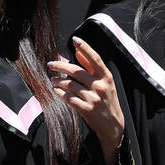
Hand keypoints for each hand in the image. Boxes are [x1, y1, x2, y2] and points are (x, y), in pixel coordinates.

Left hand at [48, 37, 123, 162]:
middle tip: (51, 64)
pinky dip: (60, 93)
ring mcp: (93, 98)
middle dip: (61, 66)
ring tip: (53, 80)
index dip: (86, 48)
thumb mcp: (105, 82)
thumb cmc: (107, 100)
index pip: (95, 59)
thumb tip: (78, 52)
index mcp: (106, 77)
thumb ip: (92, 67)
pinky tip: (56, 91)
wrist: (113, 125)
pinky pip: (69, 98)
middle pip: (76, 71)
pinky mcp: (86, 109)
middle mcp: (100, 86)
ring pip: (70, 85)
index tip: (75, 40)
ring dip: (58, 81)